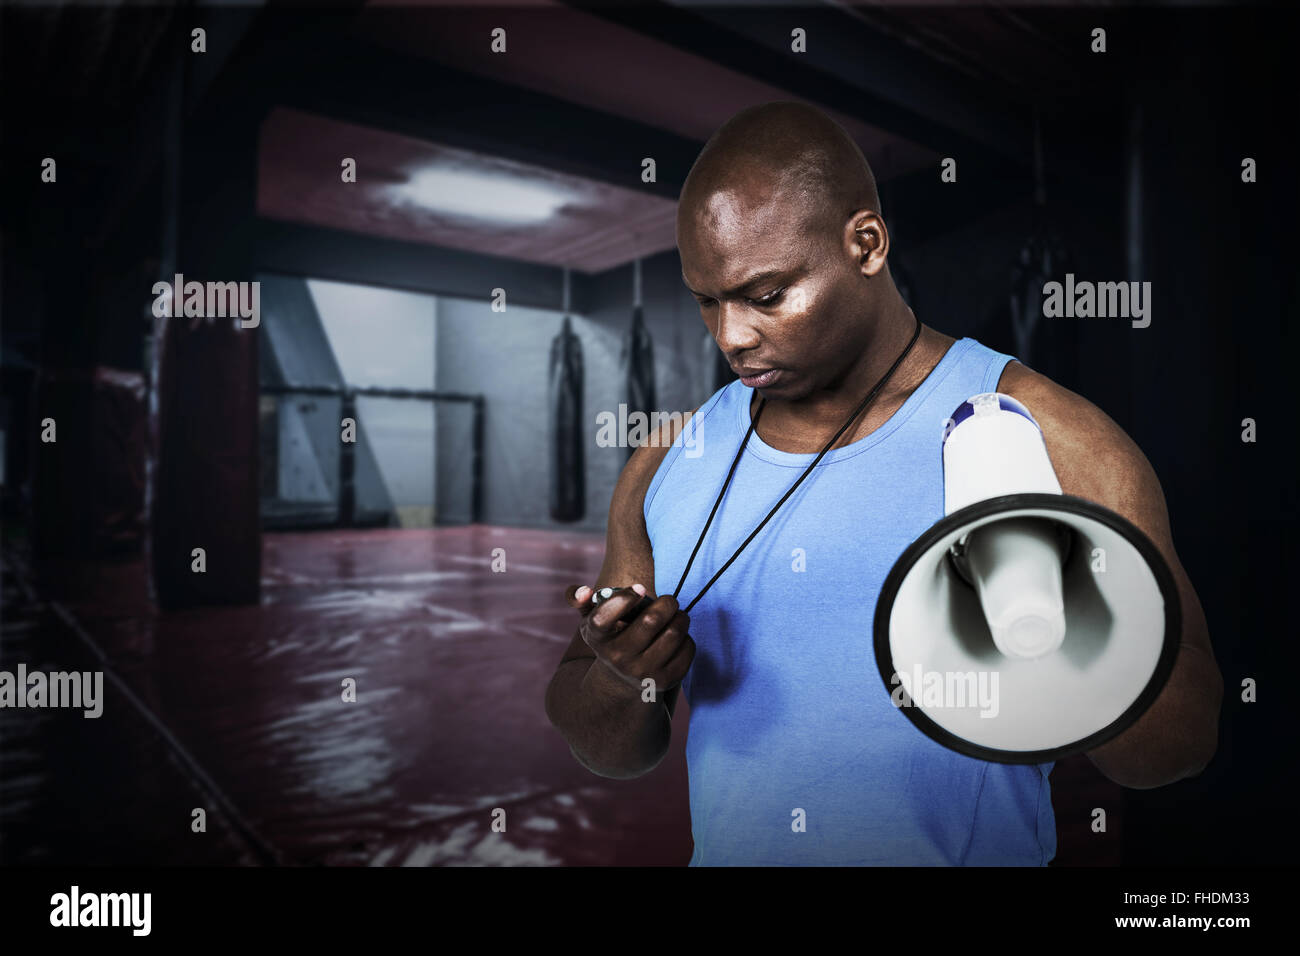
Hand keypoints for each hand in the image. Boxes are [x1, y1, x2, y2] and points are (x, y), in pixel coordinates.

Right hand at [563, 583, 695, 691]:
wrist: (623, 681)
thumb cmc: (611, 639)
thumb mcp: (592, 621)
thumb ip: (580, 600)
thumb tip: (583, 591)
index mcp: (598, 638)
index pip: (604, 617)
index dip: (624, 598)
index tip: (639, 589)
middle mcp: (617, 658)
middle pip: (652, 620)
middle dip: (667, 603)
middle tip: (669, 601)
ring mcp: (642, 672)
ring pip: (675, 633)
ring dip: (681, 618)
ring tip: (677, 616)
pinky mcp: (665, 681)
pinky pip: (687, 648)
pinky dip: (686, 638)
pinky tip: (676, 638)